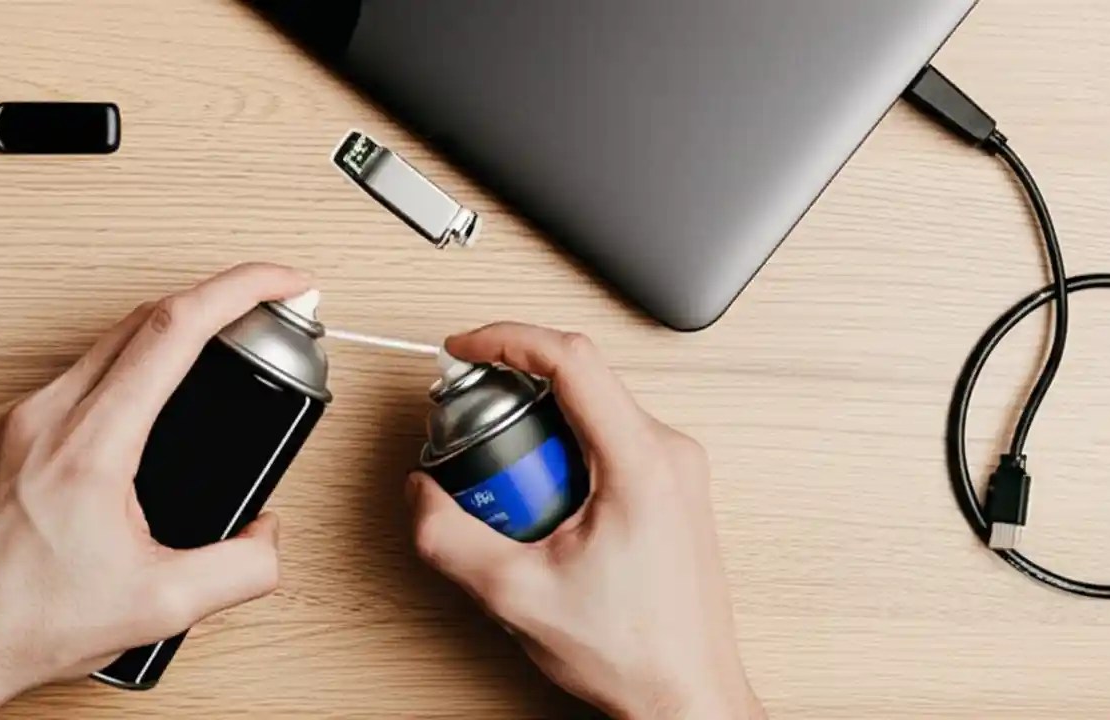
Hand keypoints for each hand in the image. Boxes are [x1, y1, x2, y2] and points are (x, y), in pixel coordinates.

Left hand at [0, 263, 310, 719]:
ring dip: (167, 333)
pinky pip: (72, 376)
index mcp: (87, 445)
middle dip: (216, 298)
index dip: (241, 290)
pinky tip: (144, 398)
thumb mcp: (162, 607)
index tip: (283, 283)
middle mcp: (42, 417)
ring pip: (105, 343)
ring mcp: (12, 421)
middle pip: (143, 317)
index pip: (175, 329)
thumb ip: (243, 568)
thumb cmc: (22, 626)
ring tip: (212, 345)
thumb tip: (270, 535)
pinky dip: (124, 369)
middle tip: (262, 308)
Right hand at [407, 324, 766, 719]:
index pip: (571, 358)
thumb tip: (421, 493)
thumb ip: (449, 538)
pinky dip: (564, 452)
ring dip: (539, 428)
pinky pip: (610, 440)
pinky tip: (542, 504)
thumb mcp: (516, 596)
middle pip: (579, 378)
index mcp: (641, 462)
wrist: (689, 695)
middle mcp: (668, 452)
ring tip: (505, 481)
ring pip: (593, 409)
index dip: (506, 339)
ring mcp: (676, 469)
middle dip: (513, 392)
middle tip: (471, 430)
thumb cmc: (634, 652)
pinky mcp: (673, 488)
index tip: (465, 348)